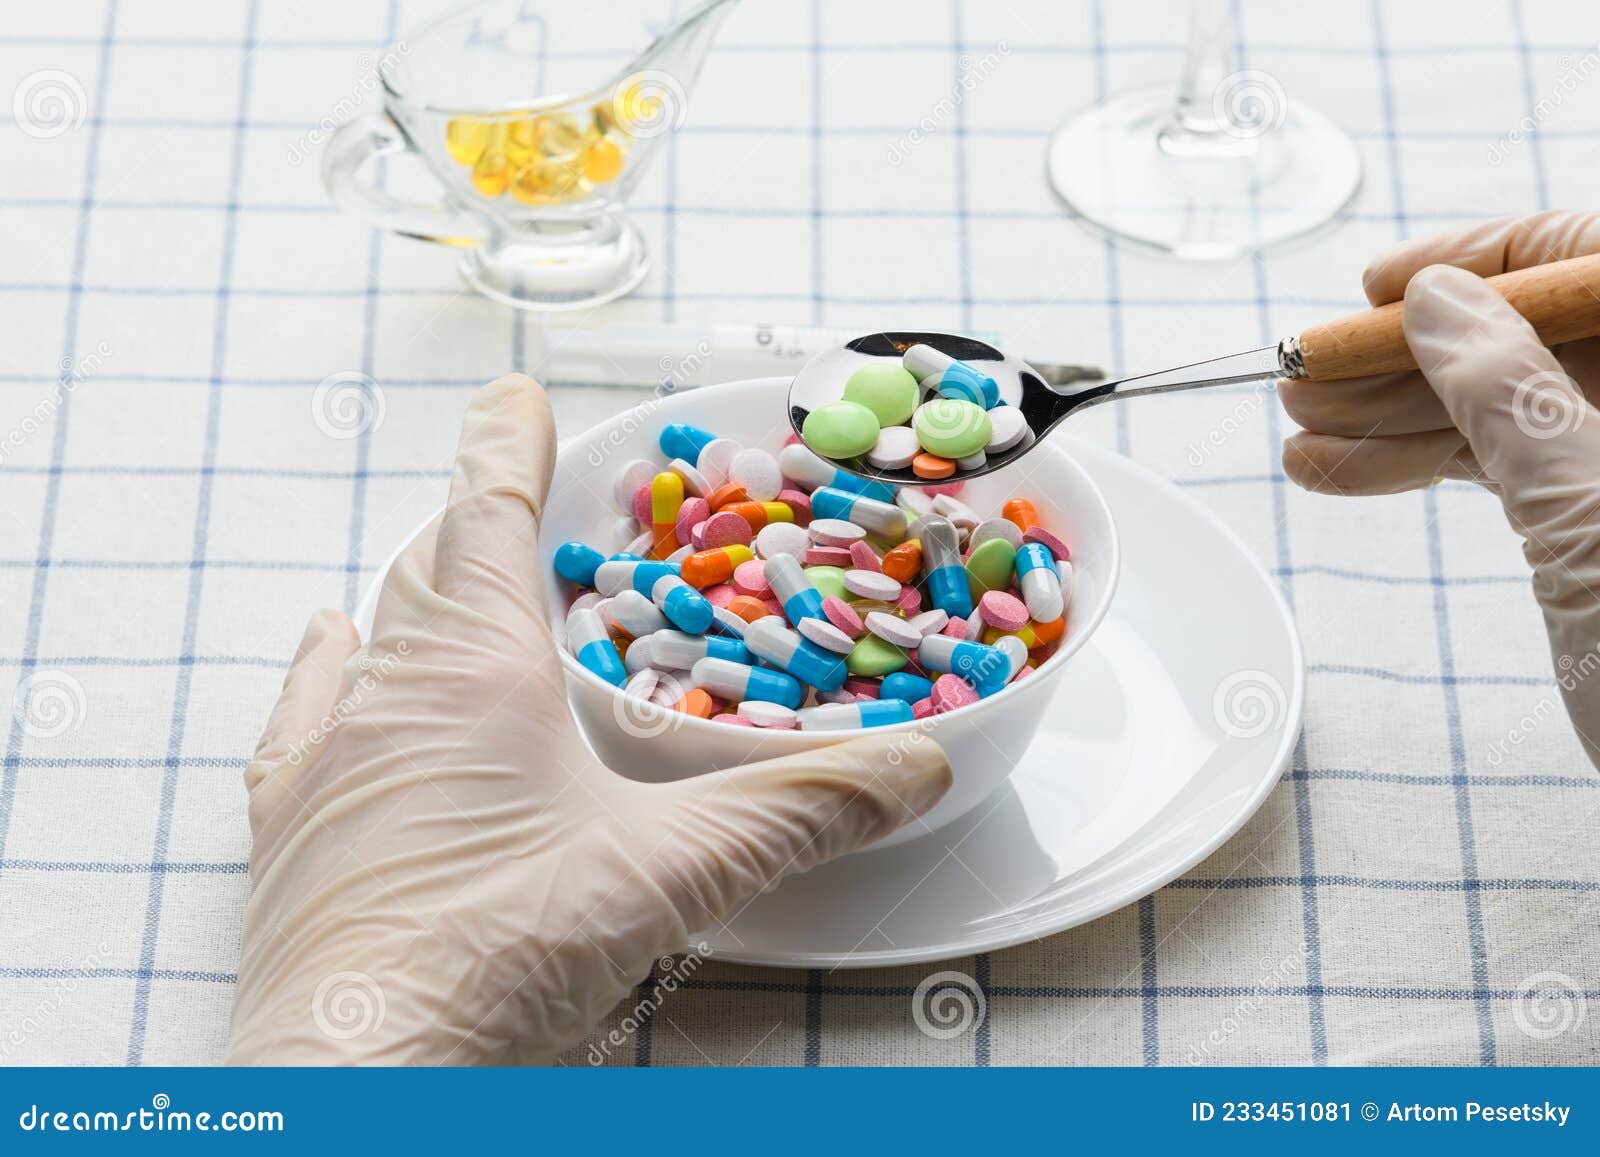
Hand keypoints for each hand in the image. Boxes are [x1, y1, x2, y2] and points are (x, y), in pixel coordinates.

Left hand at [225, 375, 950, 1064]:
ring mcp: (327, 759)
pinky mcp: (292, 829)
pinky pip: (302, 716)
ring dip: (416, 592)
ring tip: (442, 563)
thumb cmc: (496, 954)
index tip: (513, 397)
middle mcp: (387, 694)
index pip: (488, 519)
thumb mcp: (670, 875)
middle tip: (514, 494)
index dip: (507, 450)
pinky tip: (327, 650)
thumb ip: (798, 810)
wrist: (357, 1079)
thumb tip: (912, 770)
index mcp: (474, 674)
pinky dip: (326, 670)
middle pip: (433, 568)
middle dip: (478, 518)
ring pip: (374, 635)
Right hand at [1280, 210, 1599, 764]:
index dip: (1481, 262)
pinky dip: (1419, 470)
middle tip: (1309, 376)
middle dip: (1409, 356)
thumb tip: (1436, 298)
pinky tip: (1337, 472)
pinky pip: (1506, 469)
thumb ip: (1511, 392)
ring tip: (1300, 432)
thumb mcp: (1591, 509)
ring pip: (1506, 406)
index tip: (1382, 289)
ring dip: (1392, 419)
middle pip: (1532, 335)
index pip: (1583, 261)